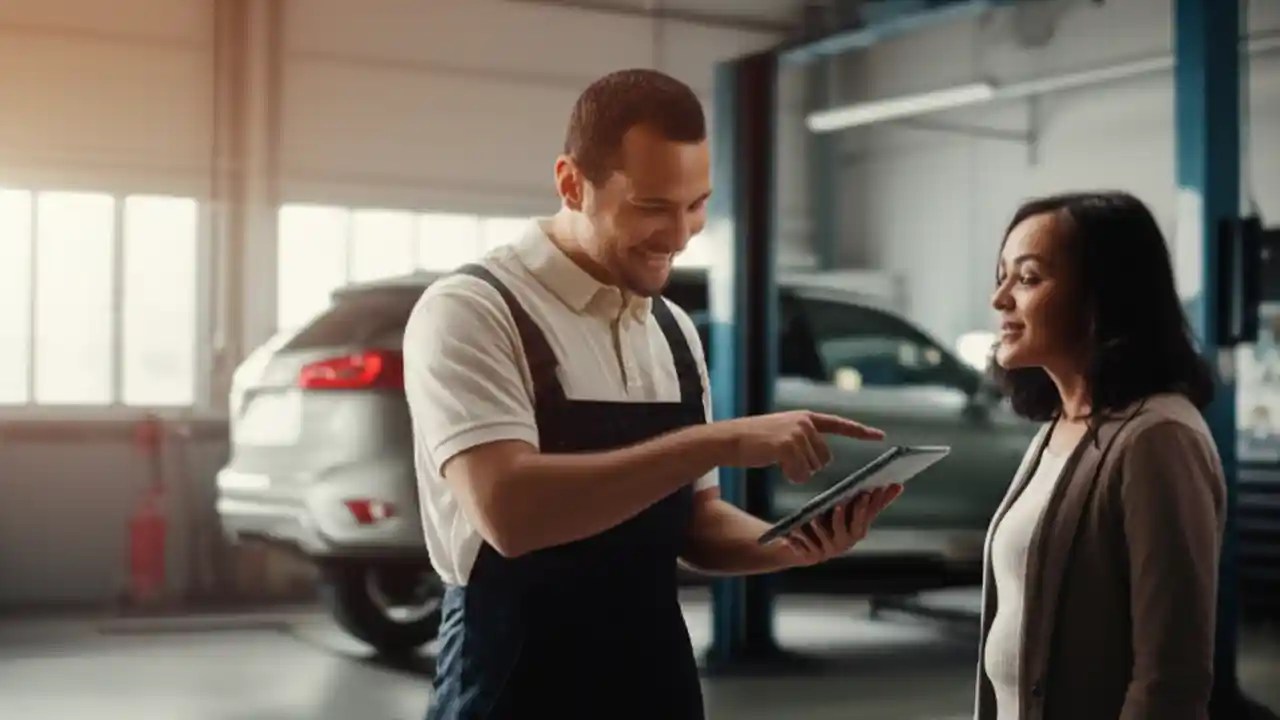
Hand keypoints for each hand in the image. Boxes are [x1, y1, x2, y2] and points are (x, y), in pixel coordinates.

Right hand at [715, 410, 883, 483]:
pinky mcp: (788, 446)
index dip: (860, 431)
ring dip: (796, 471)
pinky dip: (790, 476)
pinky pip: (800, 474)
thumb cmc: (755, 441)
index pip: (839, 424)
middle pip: (825, 458)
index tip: (880, 436)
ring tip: (776, 458)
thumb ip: (804, 440)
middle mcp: (805, 422)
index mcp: (806, 417)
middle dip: (808, 465)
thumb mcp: (783, 433)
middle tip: (785, 459)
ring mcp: (797, 433)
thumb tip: (822, 460)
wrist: (730, 439)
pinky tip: (775, 464)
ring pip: (812, 468)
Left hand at [781, 485, 902, 566]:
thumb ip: (873, 502)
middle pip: (850, 528)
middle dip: (852, 514)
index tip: (873, 490)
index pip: (868, 515)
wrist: (803, 549)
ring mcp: (828, 550)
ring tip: (814, 520)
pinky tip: (792, 534)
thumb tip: (898, 485)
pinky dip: (798, 542)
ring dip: (821, 529)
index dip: (872, 504)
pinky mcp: (809, 555)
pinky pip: (804, 549)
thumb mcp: (850, 511)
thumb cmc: (832, 526)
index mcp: (857, 531)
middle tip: (851, 500)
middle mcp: (845, 542)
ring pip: (825, 537)